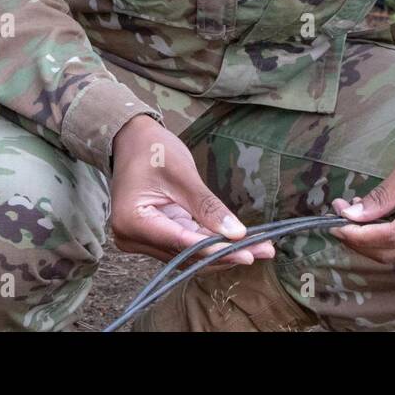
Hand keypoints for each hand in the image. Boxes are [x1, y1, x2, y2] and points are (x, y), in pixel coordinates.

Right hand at [109, 115, 273, 267]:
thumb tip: (237, 233)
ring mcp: (142, 240)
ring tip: (260, 247)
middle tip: (264, 250)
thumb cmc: (152, 149)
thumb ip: (207, 206)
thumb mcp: (182, 173)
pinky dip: (212, 244)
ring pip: (189, 254)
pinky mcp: (156, 236)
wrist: (131, 139)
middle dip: (226, 253)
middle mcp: (133, 238)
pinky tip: (240, 242)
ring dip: (223, 252)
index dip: (216, 250)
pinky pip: (186, 246)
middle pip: (186, 254)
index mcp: (132, 221)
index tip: (248, 253)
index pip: (180, 243)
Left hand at [330, 111, 394, 262]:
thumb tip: (353, 215)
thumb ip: (384, 194)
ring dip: (370, 240)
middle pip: (393, 253)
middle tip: (335, 220)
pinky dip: (384, 236)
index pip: (391, 237)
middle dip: (360, 241)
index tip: (335, 223)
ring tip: (349, 215)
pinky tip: (370, 218)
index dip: (360, 235)